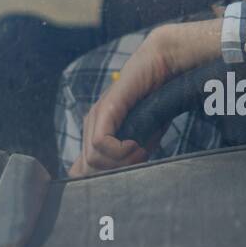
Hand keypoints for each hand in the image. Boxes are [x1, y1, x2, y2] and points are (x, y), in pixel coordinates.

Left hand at [69, 19, 222, 175]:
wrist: (164, 66)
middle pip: (87, 170)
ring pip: (94, 159)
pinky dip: (121, 151)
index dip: (101, 179)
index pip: (80, 170)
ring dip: (122, 162)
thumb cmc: (156, 102)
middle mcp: (91, 124)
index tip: (127, 173)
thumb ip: (126, 157)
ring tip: (141, 150)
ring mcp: (97, 115)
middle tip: (139, 160)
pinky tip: (137, 143)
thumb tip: (115, 180)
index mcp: (96, 132)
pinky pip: (100, 142)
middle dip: (114, 174)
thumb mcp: (141, 138)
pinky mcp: (106, 108)